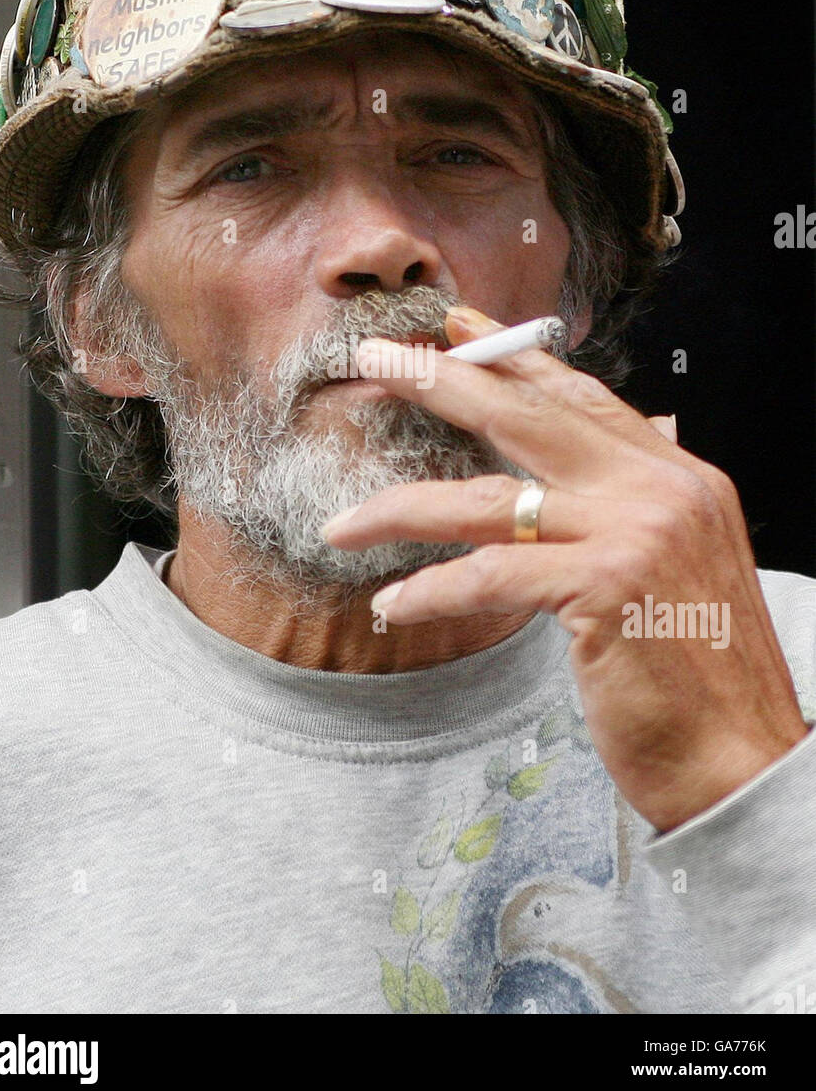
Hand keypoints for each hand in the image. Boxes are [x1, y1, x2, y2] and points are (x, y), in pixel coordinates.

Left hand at [321, 307, 808, 831]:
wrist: (746, 761)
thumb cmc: (701, 678)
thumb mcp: (673, 571)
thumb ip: (622, 519)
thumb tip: (543, 498)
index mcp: (679, 477)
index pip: (583, 398)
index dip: (516, 359)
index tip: (458, 329)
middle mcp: (661, 489)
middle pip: (528, 416)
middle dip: (442, 381)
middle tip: (376, 363)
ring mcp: (634, 532)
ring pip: (489, 498)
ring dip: (402, 508)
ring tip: (343, 521)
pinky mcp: (604, 587)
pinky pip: (490, 576)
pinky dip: (432, 591)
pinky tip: (392, 605)